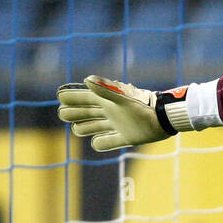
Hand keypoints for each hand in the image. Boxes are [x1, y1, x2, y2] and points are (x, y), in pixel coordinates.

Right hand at [56, 76, 186, 150]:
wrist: (162, 119)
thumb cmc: (142, 106)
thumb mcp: (121, 98)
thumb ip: (104, 89)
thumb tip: (87, 80)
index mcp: (106, 100)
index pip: (84, 97)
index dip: (72, 97)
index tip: (60, 97)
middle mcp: (110, 111)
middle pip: (86, 112)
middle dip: (74, 113)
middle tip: (63, 114)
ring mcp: (117, 124)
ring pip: (95, 126)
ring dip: (85, 127)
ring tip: (77, 129)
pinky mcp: (126, 137)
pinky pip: (109, 142)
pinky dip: (102, 143)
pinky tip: (96, 143)